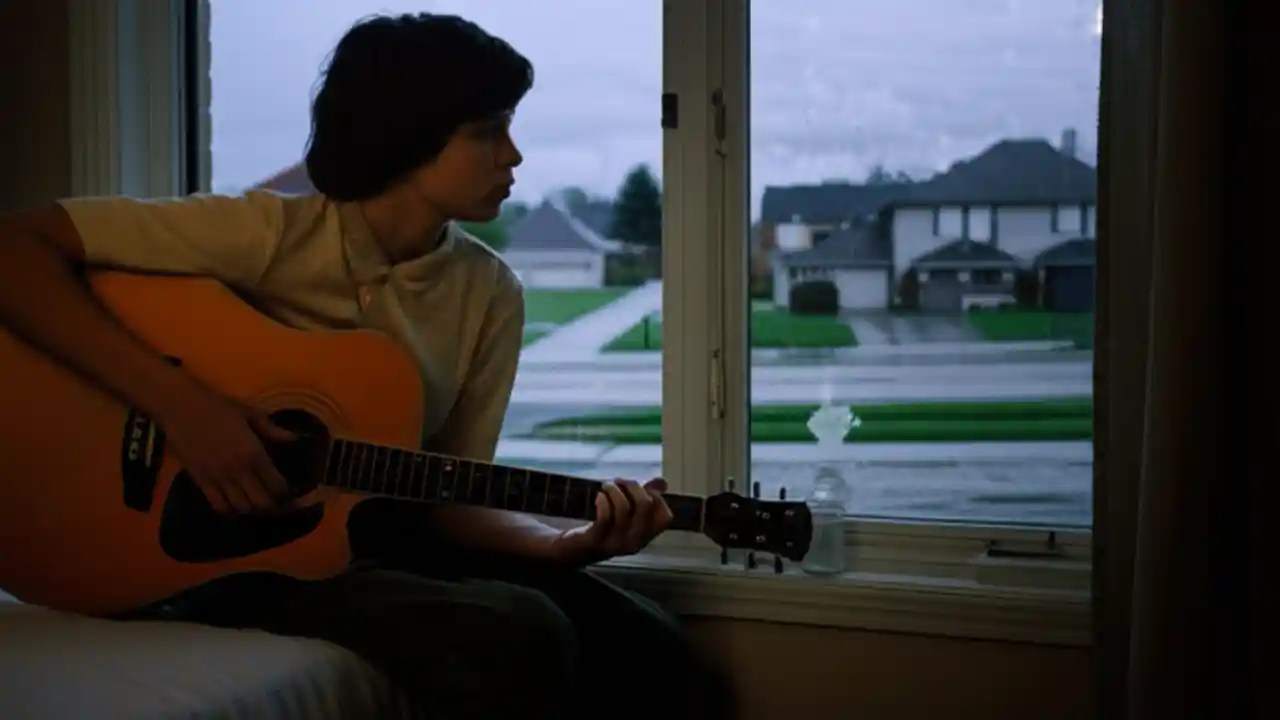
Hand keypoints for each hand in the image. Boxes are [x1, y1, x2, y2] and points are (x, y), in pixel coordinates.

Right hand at [160, 385, 296, 515]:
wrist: (180, 408)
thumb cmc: (217, 407)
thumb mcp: (250, 414)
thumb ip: (272, 430)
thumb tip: (294, 439)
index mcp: (254, 453)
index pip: (276, 485)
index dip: (287, 495)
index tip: (291, 495)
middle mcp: (238, 470)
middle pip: (261, 503)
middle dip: (273, 507)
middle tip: (277, 503)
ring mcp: (218, 478)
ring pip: (241, 508)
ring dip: (252, 509)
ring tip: (257, 503)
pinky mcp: (201, 482)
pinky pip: (218, 506)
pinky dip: (230, 510)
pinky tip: (235, 505)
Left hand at [549, 478, 673, 565]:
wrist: (572, 551)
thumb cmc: (603, 530)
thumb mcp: (627, 515)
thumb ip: (645, 498)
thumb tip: (663, 482)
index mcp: (645, 537)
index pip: (665, 517)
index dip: (657, 498)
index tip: (641, 489)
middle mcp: (635, 542)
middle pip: (645, 505)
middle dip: (632, 485)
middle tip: (619, 481)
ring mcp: (616, 544)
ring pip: (624, 508)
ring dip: (614, 490)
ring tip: (606, 486)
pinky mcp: (596, 541)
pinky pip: (605, 517)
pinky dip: (603, 501)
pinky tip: (598, 497)